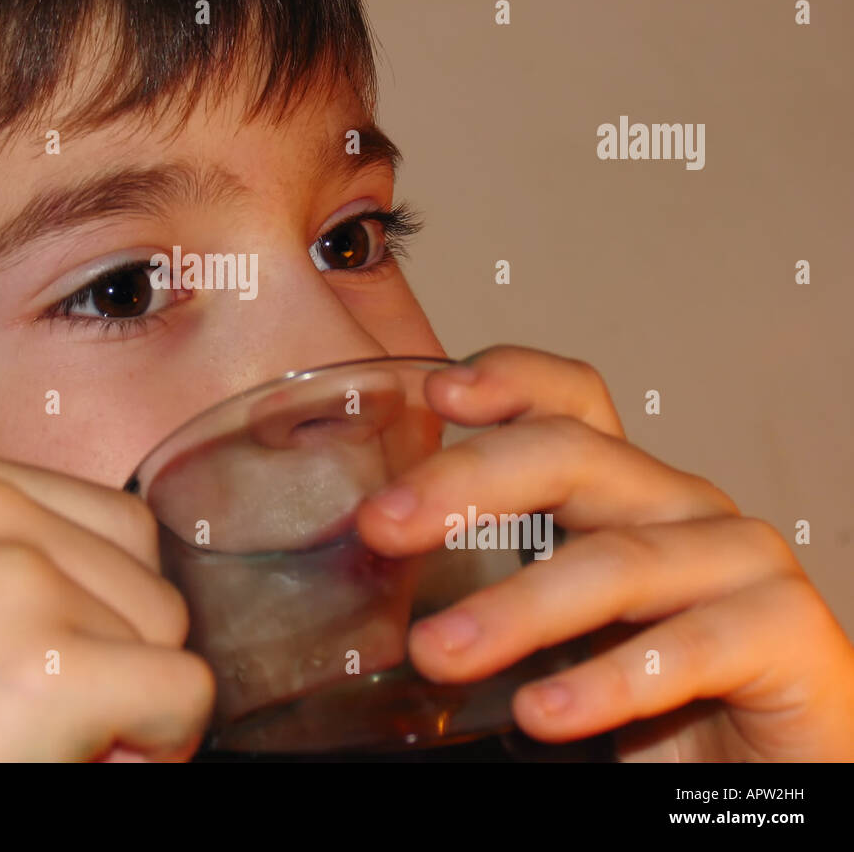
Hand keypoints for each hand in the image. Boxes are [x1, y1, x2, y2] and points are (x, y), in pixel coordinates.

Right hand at [0, 447, 213, 760]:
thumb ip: (15, 563)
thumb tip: (146, 600)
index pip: (114, 523)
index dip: (104, 609)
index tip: (46, 664)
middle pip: (147, 573)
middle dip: (121, 655)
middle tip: (43, 715)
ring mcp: (13, 576)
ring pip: (166, 636)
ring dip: (128, 701)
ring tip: (29, 735)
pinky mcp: (47, 663)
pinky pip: (182, 697)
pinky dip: (156, 742)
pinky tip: (60, 756)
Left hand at [355, 345, 853, 761]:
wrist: (764, 767)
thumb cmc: (648, 692)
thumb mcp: (554, 624)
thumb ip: (487, 584)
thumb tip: (363, 588)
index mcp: (618, 491)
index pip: (567, 403)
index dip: (508, 380)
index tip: (436, 393)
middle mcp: (677, 505)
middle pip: (573, 455)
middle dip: (467, 482)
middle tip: (382, 526)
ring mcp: (737, 560)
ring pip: (614, 561)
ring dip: (516, 609)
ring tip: (436, 653)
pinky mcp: (786, 631)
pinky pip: (689, 646)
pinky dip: (607, 680)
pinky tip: (542, 711)